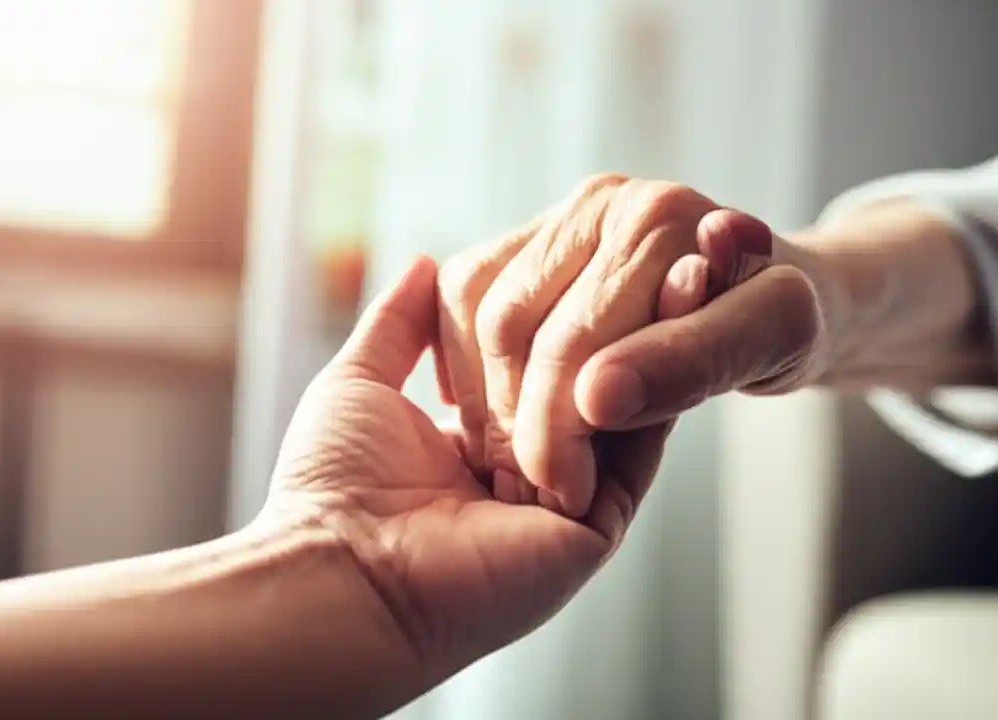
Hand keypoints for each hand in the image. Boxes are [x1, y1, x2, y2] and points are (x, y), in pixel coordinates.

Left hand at [260, 257, 662, 681]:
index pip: (541, 367)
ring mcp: (565, 503)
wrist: (341, 567)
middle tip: (653, 257)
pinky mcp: (593, 527)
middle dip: (617, 321)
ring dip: (639, 345)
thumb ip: (399, 324)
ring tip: (667, 275)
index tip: (593, 254)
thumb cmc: (330, 487)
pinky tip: (647, 333)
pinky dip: (649, 392)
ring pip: (622, 410)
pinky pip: (636, 452)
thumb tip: (422, 263)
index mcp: (475, 447)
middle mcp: (528, 475)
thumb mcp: (360, 380)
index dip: (565, 312)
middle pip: (591, 385)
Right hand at [437, 174, 821, 515]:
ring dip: (482, 393)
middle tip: (534, 490)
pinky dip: (461, 355)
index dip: (559, 430)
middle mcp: (603, 201)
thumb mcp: (773, 346)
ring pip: (473, 310)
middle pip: (511, 328)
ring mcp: (559, 213)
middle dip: (515, 422)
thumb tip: (598, 395)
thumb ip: (692, 366)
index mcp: (660, 221)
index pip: (572, 344)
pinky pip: (461, 293)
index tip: (566, 497)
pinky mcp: (526, 234)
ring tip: (517, 454)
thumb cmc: (779, 325)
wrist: (768, 290)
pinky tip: (491, 404)